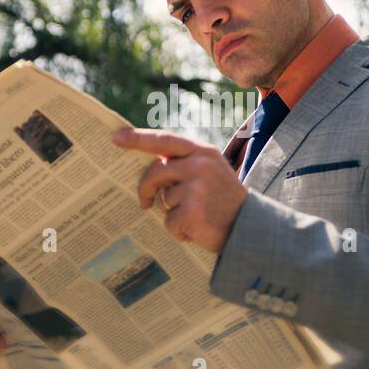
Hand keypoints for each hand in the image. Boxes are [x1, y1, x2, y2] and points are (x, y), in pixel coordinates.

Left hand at [112, 127, 247, 253]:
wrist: (252, 228)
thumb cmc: (224, 201)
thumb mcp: (211, 171)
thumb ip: (184, 164)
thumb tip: (151, 168)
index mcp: (203, 152)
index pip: (164, 140)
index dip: (138, 138)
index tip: (116, 138)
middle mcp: (199, 165)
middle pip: (155, 172)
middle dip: (145, 189)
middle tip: (144, 202)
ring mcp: (196, 188)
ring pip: (164, 201)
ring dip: (173, 213)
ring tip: (196, 217)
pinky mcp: (192, 212)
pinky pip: (170, 222)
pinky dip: (179, 231)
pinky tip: (198, 230)